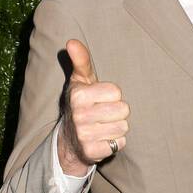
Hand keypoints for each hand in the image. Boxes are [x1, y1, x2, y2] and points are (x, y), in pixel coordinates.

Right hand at [58, 38, 128, 175]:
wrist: (70, 140)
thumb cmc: (82, 104)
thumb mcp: (80, 81)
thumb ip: (81, 60)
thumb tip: (71, 41)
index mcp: (78, 95)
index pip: (116, 92)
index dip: (113, 96)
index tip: (101, 100)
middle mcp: (79, 114)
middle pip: (123, 109)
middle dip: (118, 113)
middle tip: (104, 115)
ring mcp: (84, 134)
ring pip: (123, 127)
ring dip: (117, 128)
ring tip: (103, 127)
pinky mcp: (92, 151)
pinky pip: (119, 143)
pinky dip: (115, 142)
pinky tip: (103, 139)